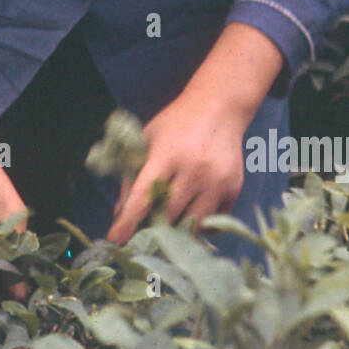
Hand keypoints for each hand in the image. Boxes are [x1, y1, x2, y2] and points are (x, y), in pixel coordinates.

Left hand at [107, 90, 246, 243]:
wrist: (220, 107)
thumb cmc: (176, 125)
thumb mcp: (148, 140)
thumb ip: (133, 174)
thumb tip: (120, 213)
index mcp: (167, 153)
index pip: (143, 195)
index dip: (128, 221)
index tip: (115, 240)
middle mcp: (195, 169)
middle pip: (168, 214)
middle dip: (151, 229)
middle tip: (140, 235)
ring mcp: (217, 181)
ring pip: (193, 224)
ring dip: (177, 230)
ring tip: (165, 225)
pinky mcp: (233, 189)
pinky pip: (212, 221)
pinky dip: (198, 223)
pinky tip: (190, 211)